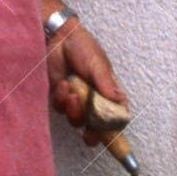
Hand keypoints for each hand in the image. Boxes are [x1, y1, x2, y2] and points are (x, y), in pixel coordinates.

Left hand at [47, 18, 128, 146]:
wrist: (58, 38)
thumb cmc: (83, 47)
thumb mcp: (98, 65)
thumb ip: (106, 84)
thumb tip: (118, 102)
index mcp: (109, 93)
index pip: (117, 116)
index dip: (115, 130)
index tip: (110, 137)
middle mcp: (95, 100)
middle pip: (97, 127)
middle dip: (92, 132)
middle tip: (89, 132)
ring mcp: (78, 101)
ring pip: (77, 121)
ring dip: (74, 111)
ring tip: (72, 93)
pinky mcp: (61, 98)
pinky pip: (61, 110)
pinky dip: (61, 100)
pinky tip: (63, 84)